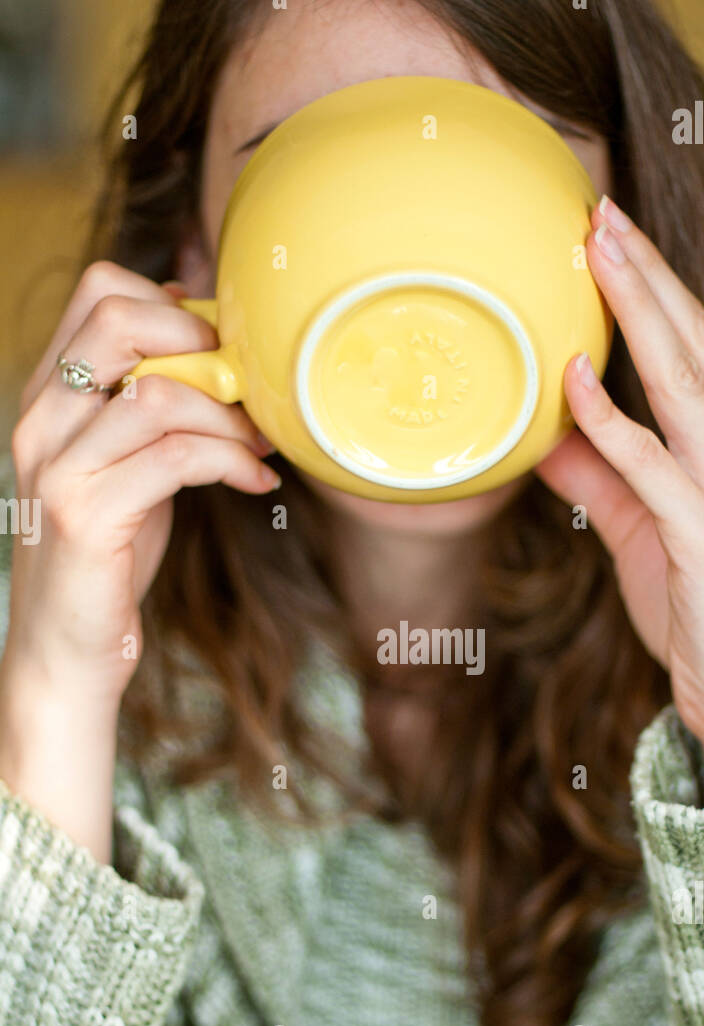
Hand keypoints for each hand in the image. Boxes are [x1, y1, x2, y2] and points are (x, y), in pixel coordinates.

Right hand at [5, 259, 279, 707]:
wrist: (65, 654)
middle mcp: (41, 422)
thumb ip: (145, 410)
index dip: (174, 307)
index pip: (98, 293)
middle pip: (119, 320)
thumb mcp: (124, 468)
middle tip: (245, 389)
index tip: (221, 351)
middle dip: (202, 344)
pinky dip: (231, 460)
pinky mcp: (87, 516)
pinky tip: (254, 480)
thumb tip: (204, 339)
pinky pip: (176, 456)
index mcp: (48, 399)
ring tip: (261, 444)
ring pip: (159, 392)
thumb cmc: (106, 559)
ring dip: (230, 415)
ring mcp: (59, 468)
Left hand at [536, 198, 703, 800]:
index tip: (612, 236)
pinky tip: (576, 380)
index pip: (701, 350)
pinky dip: (612, 421)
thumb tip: (544, 438)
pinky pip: (654, 465)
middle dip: (647, 277)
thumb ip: (601, 479)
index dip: (656, 290)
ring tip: (597, 255)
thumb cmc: (700, 610)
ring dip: (639, 315)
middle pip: (697, 347)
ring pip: (684, 385)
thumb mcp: (642, 532)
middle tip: (600, 214)